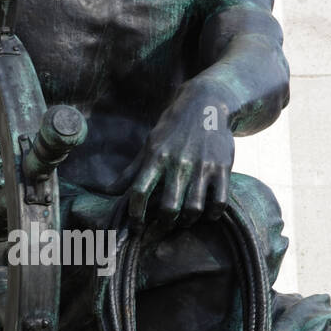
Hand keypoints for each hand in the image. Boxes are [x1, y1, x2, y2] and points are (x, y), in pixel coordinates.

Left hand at [129, 87, 234, 230]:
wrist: (206, 104)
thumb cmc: (173, 129)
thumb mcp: (150, 145)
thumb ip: (131, 171)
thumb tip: (107, 191)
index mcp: (156, 157)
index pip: (139, 192)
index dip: (135, 215)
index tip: (136, 227)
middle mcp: (178, 162)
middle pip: (169, 207)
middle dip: (164, 224)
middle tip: (163, 226)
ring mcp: (202, 166)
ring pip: (194, 208)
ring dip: (187, 220)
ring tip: (184, 219)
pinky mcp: (223, 167)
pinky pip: (219, 202)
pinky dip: (212, 214)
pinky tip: (206, 213)